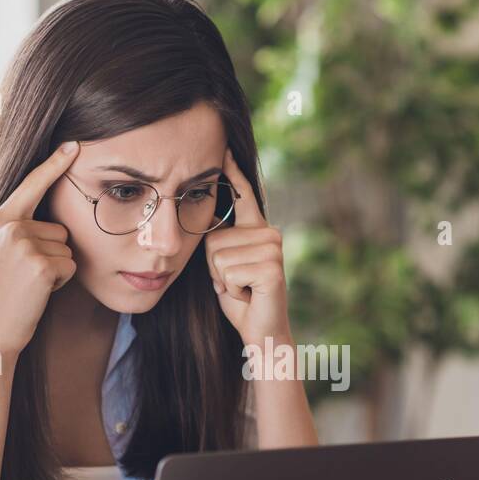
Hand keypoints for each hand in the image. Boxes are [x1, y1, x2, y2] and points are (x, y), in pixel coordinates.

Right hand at [0, 142, 79, 356]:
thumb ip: (12, 230)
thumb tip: (40, 216)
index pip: (31, 185)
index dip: (54, 165)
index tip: (74, 145)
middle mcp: (9, 226)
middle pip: (60, 229)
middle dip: (52, 254)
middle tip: (25, 277)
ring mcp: (24, 244)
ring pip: (67, 248)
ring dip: (56, 270)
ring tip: (28, 286)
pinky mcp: (41, 264)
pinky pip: (70, 266)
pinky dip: (60, 283)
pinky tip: (37, 293)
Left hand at [205, 148, 291, 346]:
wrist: (261, 330)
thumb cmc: (240, 297)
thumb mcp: (224, 264)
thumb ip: (220, 241)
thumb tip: (206, 215)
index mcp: (257, 230)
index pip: (244, 195)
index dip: (233, 172)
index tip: (223, 149)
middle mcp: (269, 234)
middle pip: (214, 238)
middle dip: (214, 266)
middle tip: (234, 282)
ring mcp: (273, 250)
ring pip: (219, 256)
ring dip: (222, 280)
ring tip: (241, 288)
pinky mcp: (272, 269)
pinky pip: (228, 273)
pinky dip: (230, 290)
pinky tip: (248, 294)